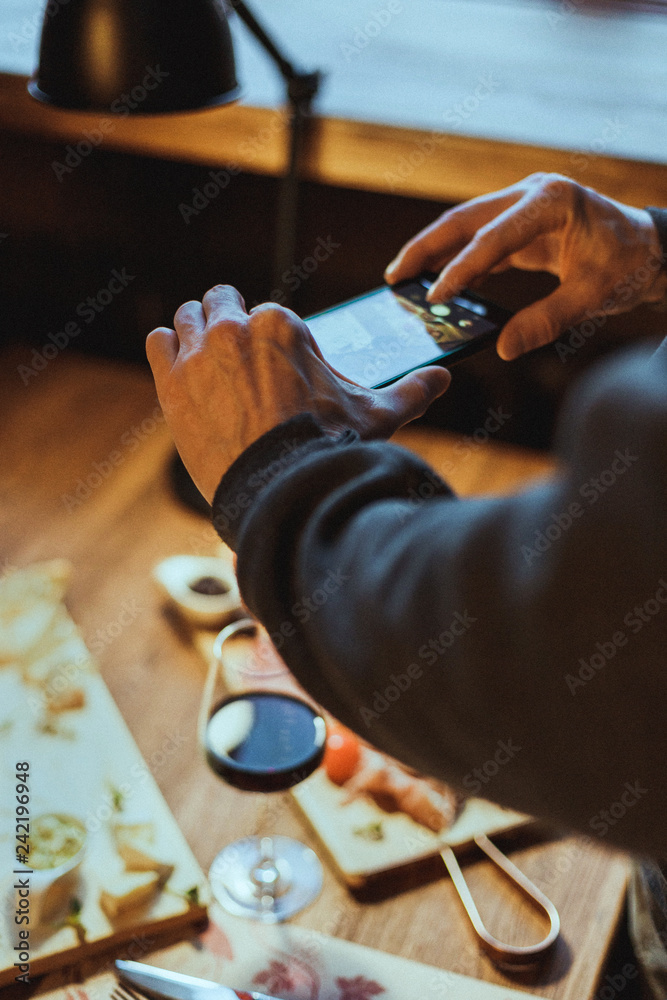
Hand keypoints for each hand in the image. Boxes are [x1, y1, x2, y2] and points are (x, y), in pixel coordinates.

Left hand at [146, 286, 449, 502]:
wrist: (282, 490)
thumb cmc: (329, 449)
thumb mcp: (375, 415)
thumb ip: (410, 390)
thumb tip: (443, 378)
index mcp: (284, 324)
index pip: (266, 313)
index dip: (268, 339)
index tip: (273, 368)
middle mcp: (238, 328)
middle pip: (222, 303)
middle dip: (228, 324)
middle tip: (238, 359)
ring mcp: (201, 353)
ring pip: (188, 318)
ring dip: (195, 333)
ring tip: (207, 364)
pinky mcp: (172, 382)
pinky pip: (157, 342)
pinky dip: (166, 351)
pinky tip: (180, 370)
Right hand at [385, 173, 665, 359]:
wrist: (647, 248)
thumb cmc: (626, 264)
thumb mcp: (594, 297)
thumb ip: (548, 320)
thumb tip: (504, 347)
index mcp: (551, 202)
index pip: (494, 237)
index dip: (461, 268)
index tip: (435, 297)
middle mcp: (531, 193)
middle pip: (464, 219)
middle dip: (426, 248)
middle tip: (394, 278)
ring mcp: (522, 204)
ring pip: (465, 225)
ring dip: (433, 251)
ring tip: (401, 279)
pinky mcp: (519, 222)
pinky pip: (478, 239)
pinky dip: (455, 259)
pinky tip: (434, 282)